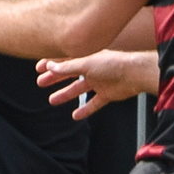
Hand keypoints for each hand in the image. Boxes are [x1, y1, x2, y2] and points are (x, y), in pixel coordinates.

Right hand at [38, 51, 153, 118]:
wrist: (134, 74)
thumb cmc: (113, 64)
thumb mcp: (86, 64)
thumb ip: (67, 67)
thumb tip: (49, 66)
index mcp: (87, 58)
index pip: (65, 60)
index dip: (51, 64)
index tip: (39, 69)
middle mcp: (92, 70)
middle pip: (69, 75)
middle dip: (55, 79)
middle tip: (41, 83)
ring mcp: (99, 82)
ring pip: (78, 89)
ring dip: (65, 94)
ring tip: (52, 100)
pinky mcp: (107, 94)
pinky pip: (93, 103)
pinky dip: (85, 109)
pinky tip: (76, 115)